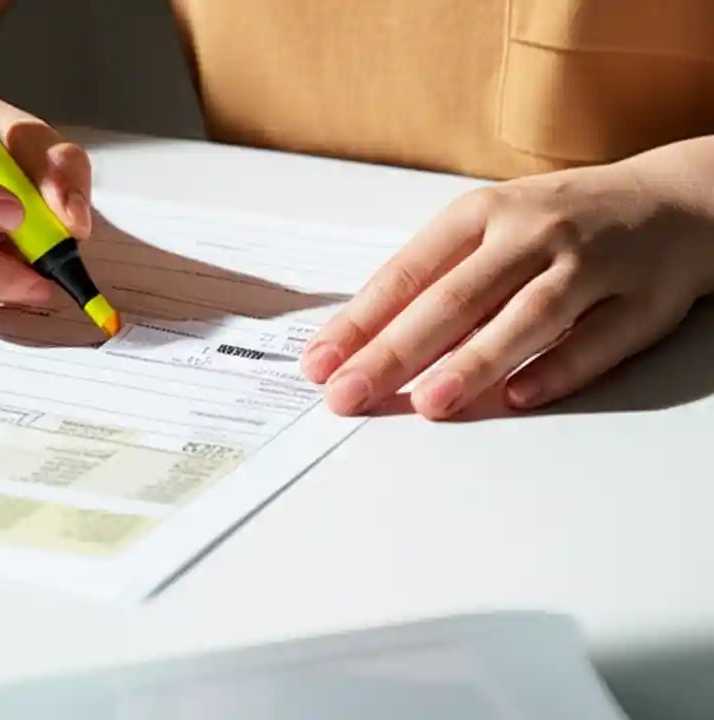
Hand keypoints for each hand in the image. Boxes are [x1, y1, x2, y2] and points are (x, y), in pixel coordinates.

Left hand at [301, 158, 713, 418]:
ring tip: (426, 401)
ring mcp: (591, 264)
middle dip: (394, 351)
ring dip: (471, 362)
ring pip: (526, 317)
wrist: (675, 199)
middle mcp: (533, 232)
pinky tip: (517, 396)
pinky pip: (596, 340)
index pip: (407, 272)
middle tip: (349, 393)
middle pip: (455, 298)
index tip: (320, 362)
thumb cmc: (560, 223)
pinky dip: (556, 370)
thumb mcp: (491, 229)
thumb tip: (363, 341)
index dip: (360, 321)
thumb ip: (436, 281)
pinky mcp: (642, 300)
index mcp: (482, 213)